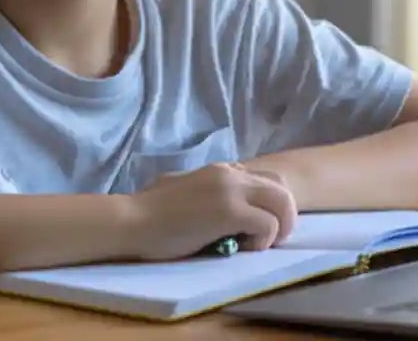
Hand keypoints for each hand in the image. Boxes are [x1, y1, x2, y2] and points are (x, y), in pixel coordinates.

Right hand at [129, 163, 297, 260]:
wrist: (132, 221)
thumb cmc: (151, 212)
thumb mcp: (186, 189)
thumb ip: (208, 191)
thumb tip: (218, 206)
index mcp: (221, 169)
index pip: (265, 178)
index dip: (269, 204)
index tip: (257, 226)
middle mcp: (231, 173)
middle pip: (282, 188)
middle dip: (285, 216)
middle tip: (270, 240)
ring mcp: (231, 190)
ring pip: (282, 203)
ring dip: (278, 228)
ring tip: (257, 245)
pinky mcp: (230, 212)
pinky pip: (268, 224)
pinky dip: (263, 241)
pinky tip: (242, 249)